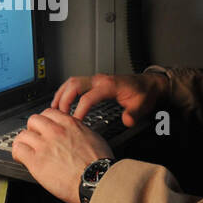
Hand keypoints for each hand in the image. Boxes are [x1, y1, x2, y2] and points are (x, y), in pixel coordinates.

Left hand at [11, 108, 113, 202]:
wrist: (96, 181)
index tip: (45, 129)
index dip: (45, 122)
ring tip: (26, 150)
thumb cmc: (99, 165)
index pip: (48, 113)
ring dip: (24, 142)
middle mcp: (55, 131)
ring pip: (23, 135)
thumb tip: (75, 134)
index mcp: (69, 124)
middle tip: (35, 140)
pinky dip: (17, 154)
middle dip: (33, 130)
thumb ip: (79, 132)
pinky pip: (18, 150)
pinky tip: (21, 159)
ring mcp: (44, 145)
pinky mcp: (36, 161)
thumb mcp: (93, 138)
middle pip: (33, 121)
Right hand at [51, 72, 169, 127]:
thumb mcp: (142, 105)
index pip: (88, 97)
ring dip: (61, 94)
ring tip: (54, 108)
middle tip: (59, 115)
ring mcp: (96, 79)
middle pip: (74, 85)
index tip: (75, 122)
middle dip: (64, 100)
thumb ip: (133, 114)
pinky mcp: (94, 81)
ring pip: (72, 82)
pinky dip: (65, 91)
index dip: (79, 110)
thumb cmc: (143, 93)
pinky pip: (74, 83)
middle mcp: (100, 80)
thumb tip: (126, 121)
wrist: (148, 84)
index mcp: (109, 86)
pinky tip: (62, 101)